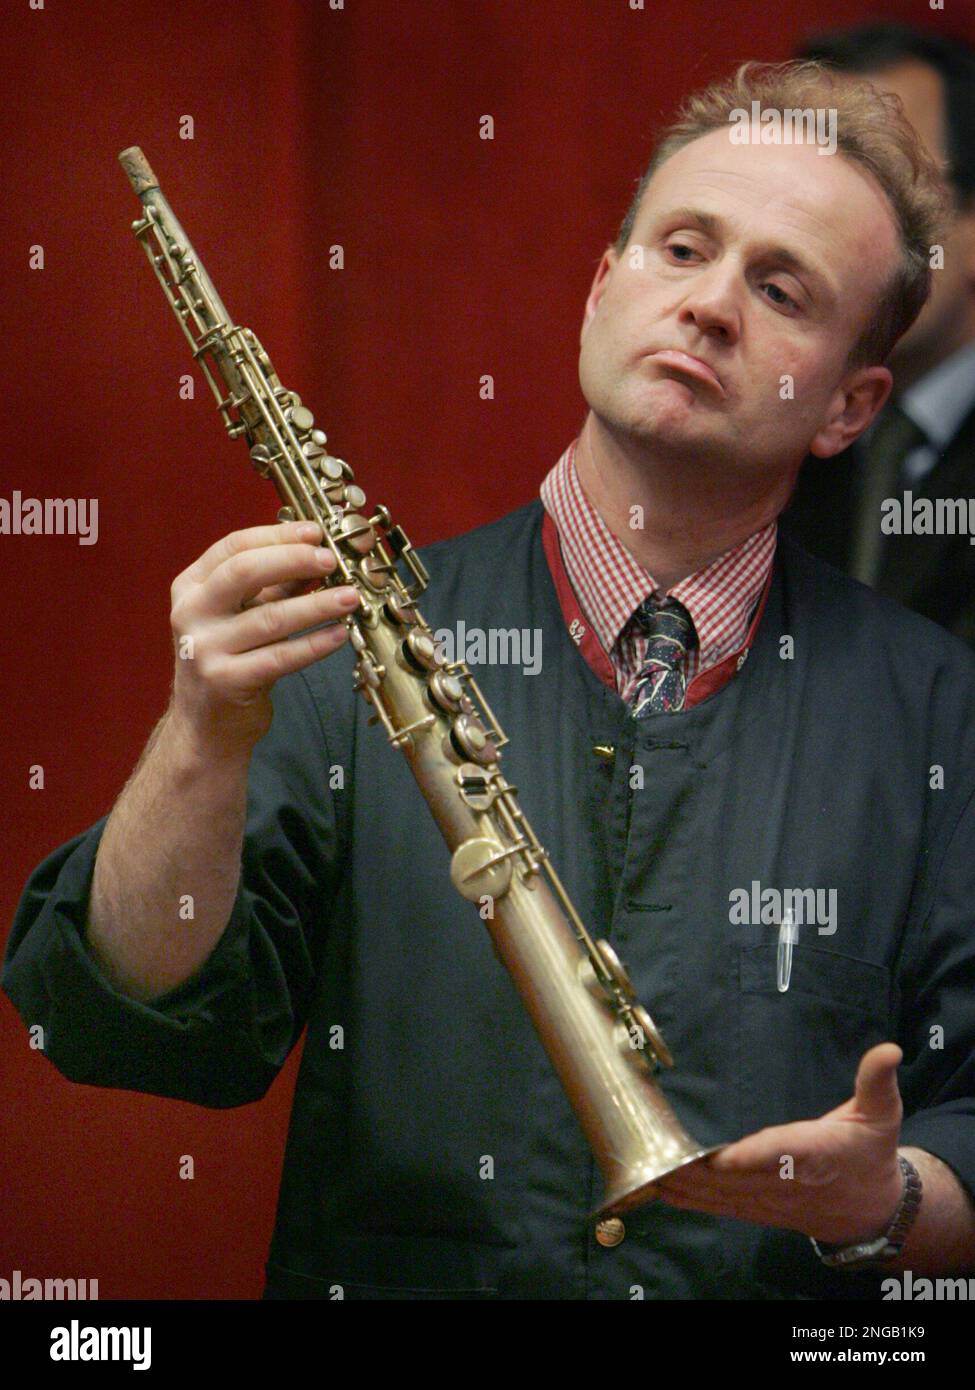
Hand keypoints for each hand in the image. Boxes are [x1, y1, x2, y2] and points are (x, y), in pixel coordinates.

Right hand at [168, 519, 366, 758]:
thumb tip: (320, 552)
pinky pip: (280, 657)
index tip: (315, 532)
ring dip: (317, 604)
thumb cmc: (230, 660)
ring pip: (270, 617)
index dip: (278, 535)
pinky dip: (314, 644)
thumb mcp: (244, 614)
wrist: (206, 725)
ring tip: (350, 597)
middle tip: (332, 560)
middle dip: (294, 560)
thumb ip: (276, 584)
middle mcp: (191, 613)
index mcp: (191, 587)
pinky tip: (339, 634)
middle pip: (244, 572)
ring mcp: (205, 648)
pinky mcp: (226, 681)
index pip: (233, 546)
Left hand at [656, 1042, 905, 1244]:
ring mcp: (771, 1200)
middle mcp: (789, 1182)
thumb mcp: (881, 1114)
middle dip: (700, 1171)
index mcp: (818, 1153)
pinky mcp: (759, 1209)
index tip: (726, 1157)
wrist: (874, 1211)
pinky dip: (691, 1200)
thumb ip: (876, 1081)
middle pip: (740, 1179)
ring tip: (651, 1173)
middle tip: (663, 1159)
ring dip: (687, 1186)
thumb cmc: (869, 1152)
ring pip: (724, 1196)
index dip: (755, 1157)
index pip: (784, 1154)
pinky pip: (721, 1206)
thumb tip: (889, 1049)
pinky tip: (660, 1190)